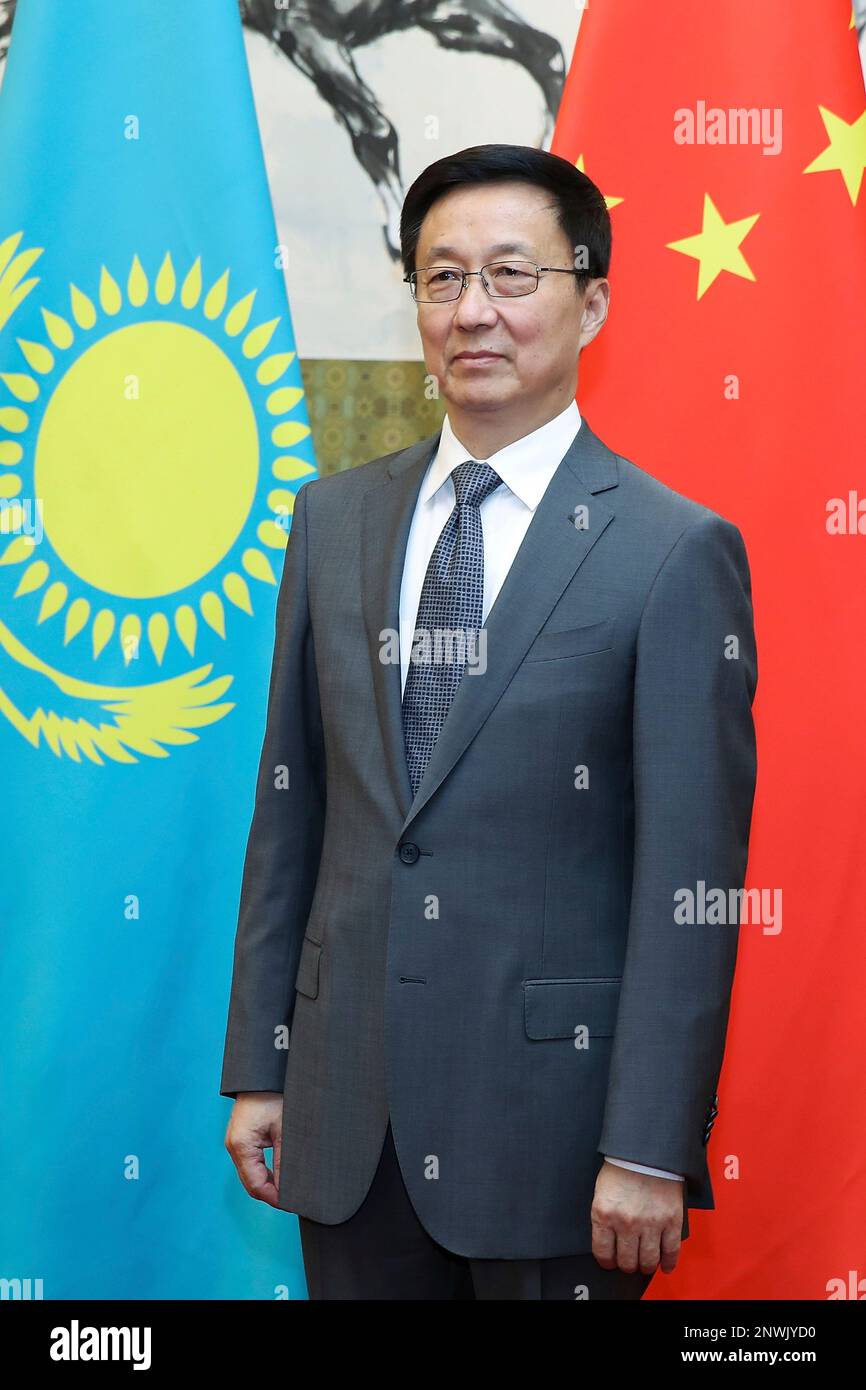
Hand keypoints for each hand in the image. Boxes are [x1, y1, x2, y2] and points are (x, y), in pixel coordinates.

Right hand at [224, 1092, 283, 1206]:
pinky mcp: (241, 1137)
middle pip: (250, 1182)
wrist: (264, 1073)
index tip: (292, 1203)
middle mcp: (233, 1146)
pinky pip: (250, 1162)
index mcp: (241, 1145)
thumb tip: (289, 1189)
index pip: (256, 1185)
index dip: (274, 1198)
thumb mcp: (284, 1131)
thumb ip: (284, 1163)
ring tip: (289, 1189)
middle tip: (293, 1199)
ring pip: (250, 1174)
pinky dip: (263, 1171)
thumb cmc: (274, 1096)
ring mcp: (235, 1141)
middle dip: (271, 1193)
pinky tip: (279, 1175)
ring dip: (267, 1183)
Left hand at [591, 1159, 683, 1274]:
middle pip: (627, 1261)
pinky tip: (666, 1265)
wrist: (647, 1149)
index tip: (610, 1262)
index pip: (603, 1252)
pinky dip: (669, 1262)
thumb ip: (605, 1217)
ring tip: (646, 1263)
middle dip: (627, 1265)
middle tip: (629, 1262)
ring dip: (646, 1266)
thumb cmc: (623, 1166)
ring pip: (648, 1261)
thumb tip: (608, 1240)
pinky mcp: (671, 1221)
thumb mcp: (603, 1192)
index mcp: (604, 1214)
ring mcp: (650, 1223)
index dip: (607, 1262)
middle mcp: (626, 1223)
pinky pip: (671, 1251)